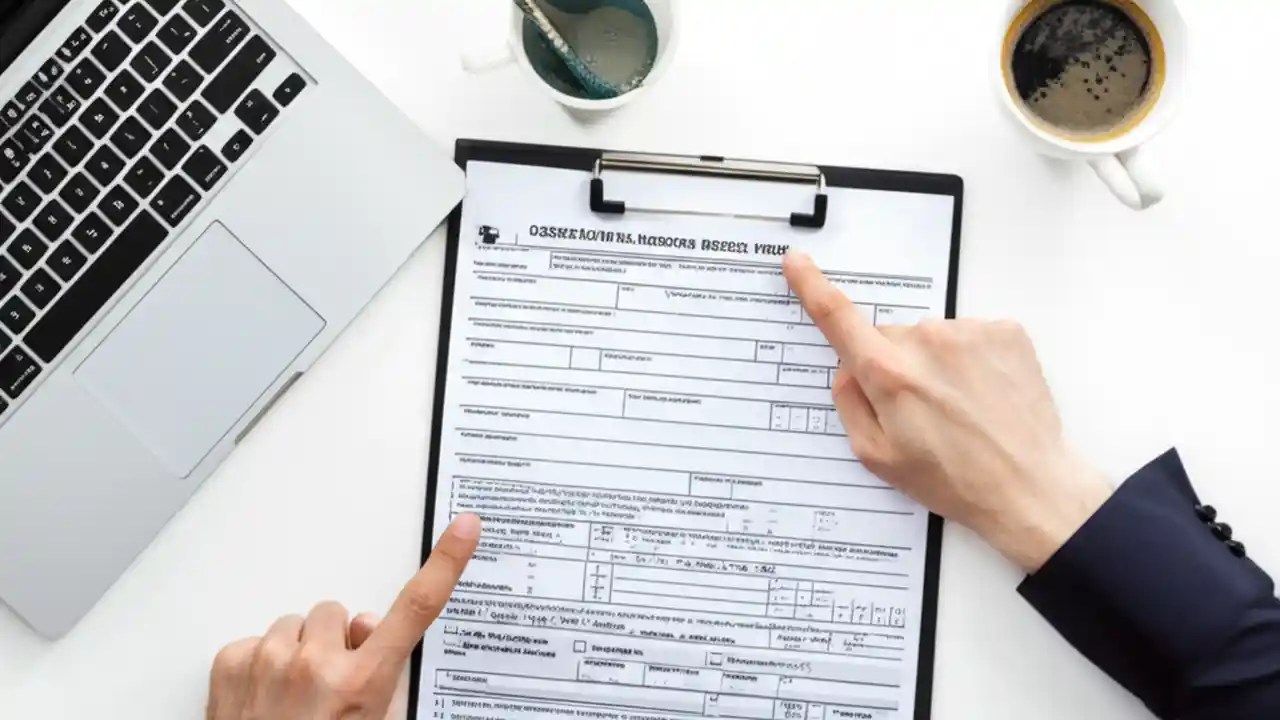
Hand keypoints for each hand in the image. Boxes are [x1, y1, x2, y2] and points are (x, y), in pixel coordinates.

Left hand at [206, 513, 481, 719]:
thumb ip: (378, 674)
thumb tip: (366, 628)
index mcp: (362, 683)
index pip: (416, 609)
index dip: (444, 563)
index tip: (463, 529)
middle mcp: (317, 665)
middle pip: (339, 614)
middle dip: (336, 641)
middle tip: (328, 686)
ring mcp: (270, 660)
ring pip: (296, 624)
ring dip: (296, 652)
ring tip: (291, 697)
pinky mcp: (232, 662)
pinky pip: (256, 639)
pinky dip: (260, 663)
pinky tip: (263, 697)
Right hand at [783, 252, 1110, 571]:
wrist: (1029, 487)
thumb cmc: (953, 479)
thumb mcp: (877, 457)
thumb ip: (850, 404)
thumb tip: (847, 368)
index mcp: (889, 375)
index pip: (838, 318)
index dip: (811, 286)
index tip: (796, 262)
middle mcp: (926, 342)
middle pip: (890, 337)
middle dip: (895, 366)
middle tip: (922, 413)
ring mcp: (969, 332)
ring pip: (932, 337)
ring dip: (937, 364)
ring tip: (961, 410)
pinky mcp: (1005, 332)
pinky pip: (970, 336)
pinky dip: (972, 360)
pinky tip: (984, 395)